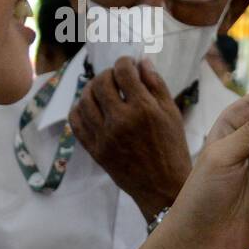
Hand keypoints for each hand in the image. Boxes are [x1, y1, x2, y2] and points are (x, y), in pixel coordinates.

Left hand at [68, 57, 191, 219]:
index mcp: (143, 109)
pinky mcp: (95, 150)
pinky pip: (76, 122)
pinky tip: (90, 107)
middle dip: (108, 73)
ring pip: (84, 100)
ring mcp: (104, 136)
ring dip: (91, 89)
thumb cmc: (172, 148)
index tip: (128, 63)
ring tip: (102, 90)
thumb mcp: (172, 113)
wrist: (163, 186)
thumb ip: (156, 84)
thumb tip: (141, 61)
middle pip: (100, 82)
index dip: (124, 61)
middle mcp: (120, 120)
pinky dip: (79, 109)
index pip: (123, 71)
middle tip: (115, 77)